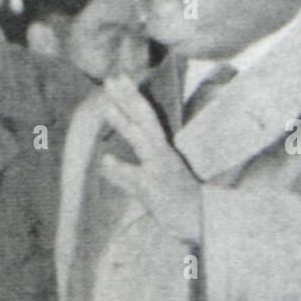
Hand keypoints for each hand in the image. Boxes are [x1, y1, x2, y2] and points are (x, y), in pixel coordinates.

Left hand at [93, 76, 202, 242]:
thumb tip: (103, 163)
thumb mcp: (146, 186)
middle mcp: (163, 155)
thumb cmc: (174, 203)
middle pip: (146, 120)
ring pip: (143, 142)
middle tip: (113, 78)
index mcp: (162, 149)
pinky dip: (121, 169)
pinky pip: (136, 177)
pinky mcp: (156, 189)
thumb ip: (124, 174)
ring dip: (126, 124)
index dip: (132, 97)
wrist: (197, 223)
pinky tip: (105, 160)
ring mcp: (160, 170)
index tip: (118, 78)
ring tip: (108, 108)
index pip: (147, 117)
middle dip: (129, 98)